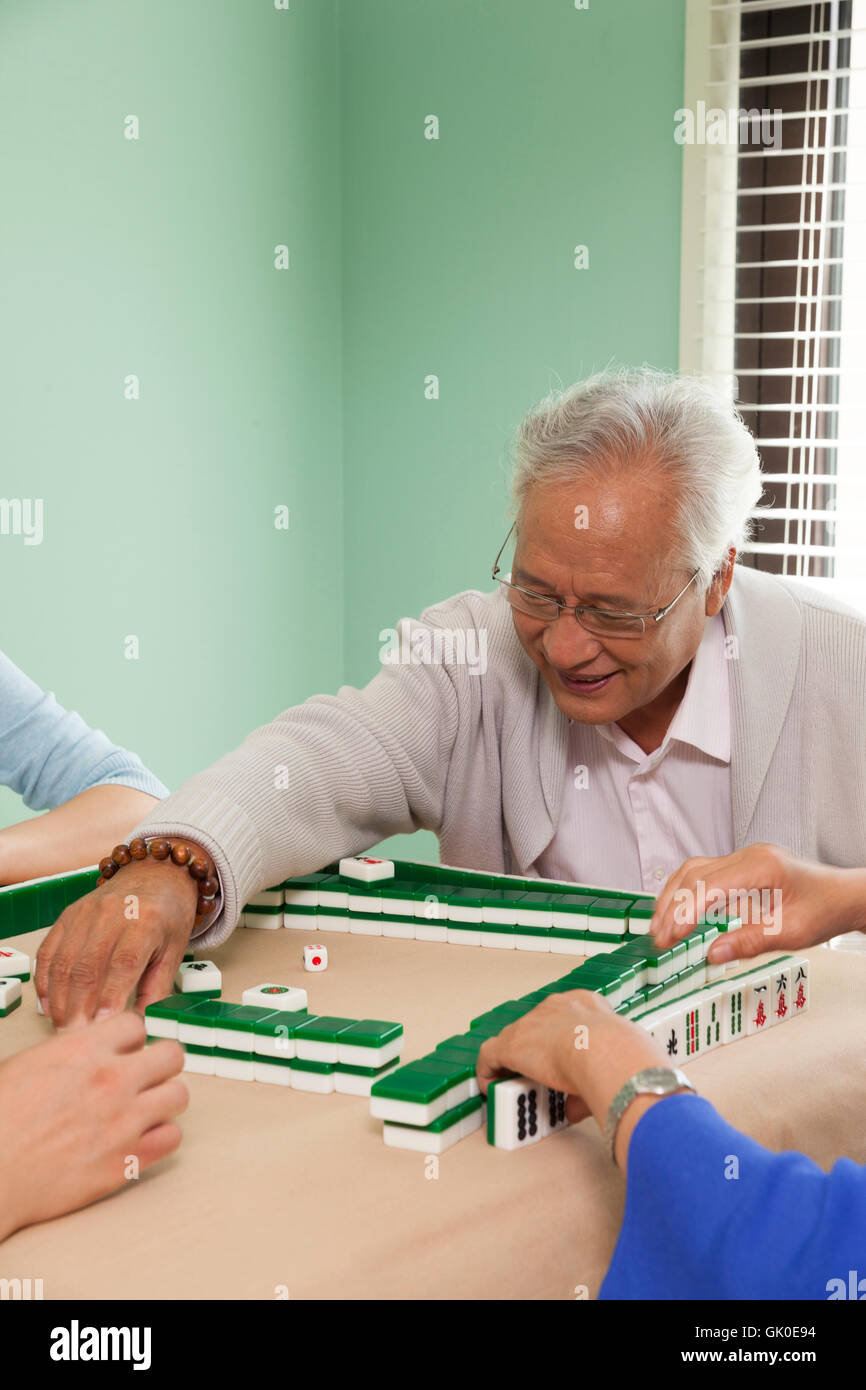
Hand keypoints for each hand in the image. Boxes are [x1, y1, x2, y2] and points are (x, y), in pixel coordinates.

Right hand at [0, 1012, 186, 1241]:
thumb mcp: (27, 1065)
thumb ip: (69, 1052)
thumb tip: (89, 1050)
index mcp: (83, 1050)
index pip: (137, 1025)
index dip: (131, 1039)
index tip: (128, 1051)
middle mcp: (111, 1080)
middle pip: (171, 1055)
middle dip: (160, 1064)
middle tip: (148, 1076)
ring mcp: (124, 1121)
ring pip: (179, 1095)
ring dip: (164, 1099)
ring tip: (147, 1108)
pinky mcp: (128, 1160)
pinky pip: (172, 1138)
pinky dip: (161, 1137)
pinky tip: (141, 1139)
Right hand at [35, 857, 200, 1028]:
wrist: (156, 875)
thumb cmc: (168, 916)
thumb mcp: (175, 950)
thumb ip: (158, 988)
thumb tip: (143, 1025)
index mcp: (146, 921)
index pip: (123, 964)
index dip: (110, 997)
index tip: (102, 1027)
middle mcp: (112, 913)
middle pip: (87, 966)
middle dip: (79, 1007)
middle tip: (78, 1037)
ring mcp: (86, 913)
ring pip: (63, 962)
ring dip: (60, 1000)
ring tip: (64, 1028)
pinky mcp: (68, 915)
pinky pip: (49, 952)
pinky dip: (45, 982)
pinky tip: (51, 1005)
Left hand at [477, 990, 667, 1161]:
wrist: (606, 1050)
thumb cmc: (624, 1053)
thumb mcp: (616, 1062)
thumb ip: (594, 1081)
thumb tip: (577, 1107)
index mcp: (586, 1004)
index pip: (568, 1015)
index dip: (563, 1037)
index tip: (564, 1054)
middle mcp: (556, 1006)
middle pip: (537, 1026)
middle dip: (537, 1048)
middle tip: (540, 1073)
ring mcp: (531, 1023)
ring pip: (514, 1039)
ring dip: (513, 1060)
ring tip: (513, 1081)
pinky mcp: (511, 1044)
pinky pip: (490, 1055)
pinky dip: (489, 1071)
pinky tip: (490, 1087)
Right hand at [650, 843, 865, 962]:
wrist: (843, 896)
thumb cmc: (824, 910)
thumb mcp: (790, 933)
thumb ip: (748, 942)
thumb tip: (712, 954)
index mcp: (761, 867)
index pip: (709, 886)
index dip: (684, 912)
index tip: (669, 937)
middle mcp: (748, 856)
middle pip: (694, 874)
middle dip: (672, 907)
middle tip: (658, 938)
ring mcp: (744, 857)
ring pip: (694, 869)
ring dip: (673, 897)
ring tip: (660, 926)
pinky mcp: (742, 865)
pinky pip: (704, 872)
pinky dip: (686, 891)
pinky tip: (679, 911)